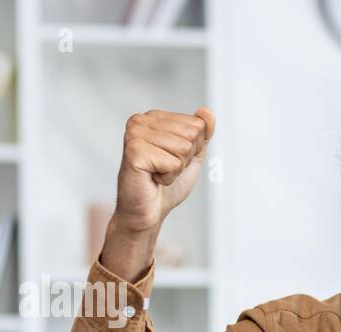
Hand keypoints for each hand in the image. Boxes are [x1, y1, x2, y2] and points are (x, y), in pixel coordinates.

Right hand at [101, 107, 214, 281]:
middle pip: (192, 134)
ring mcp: (135, 134)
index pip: (197, 125)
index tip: (171, 159)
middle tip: (164, 168)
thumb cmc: (166, 184)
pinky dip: (168, 177)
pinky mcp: (134, 151)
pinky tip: (152, 178)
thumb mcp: (192, 155)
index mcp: (153, 117)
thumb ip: (202, 133)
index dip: (192, 150)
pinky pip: (172, 163)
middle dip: (185, 159)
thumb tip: (207, 112)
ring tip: (157, 173)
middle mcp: (141, 121)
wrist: (148, 211)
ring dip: (176, 169)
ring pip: (183, 148)